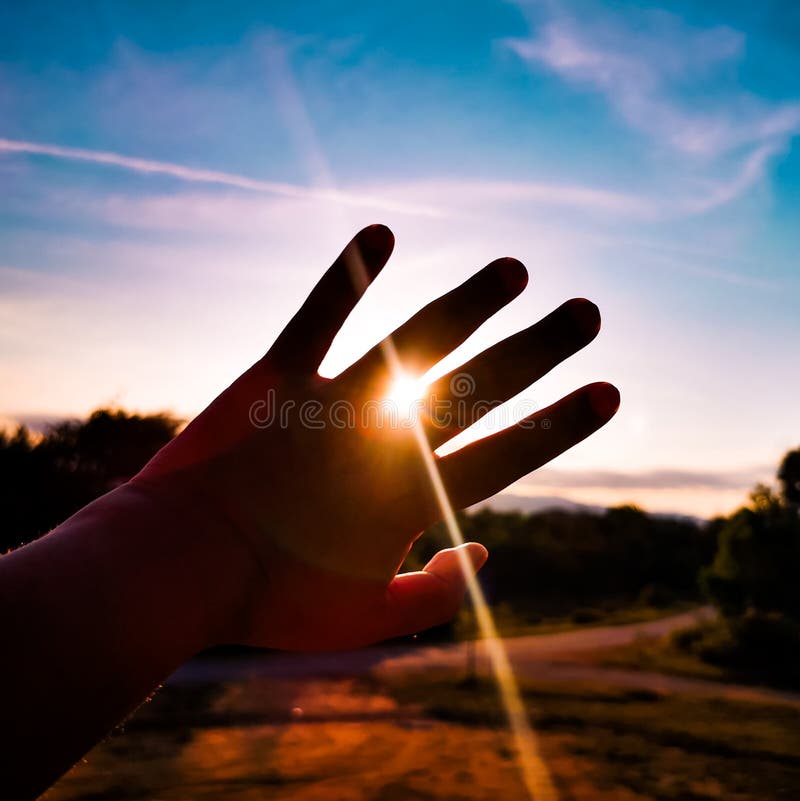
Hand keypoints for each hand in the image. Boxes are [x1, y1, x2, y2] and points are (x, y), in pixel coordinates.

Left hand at [132, 224, 618, 650]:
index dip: (562, 423)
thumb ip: (440, 596)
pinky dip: (351, 273)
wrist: (181, 568)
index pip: (509, 455)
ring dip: (471, 302)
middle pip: (478, 387)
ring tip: (515, 270)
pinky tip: (383, 233)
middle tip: (588, 311)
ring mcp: (334, 402)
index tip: (609, 390)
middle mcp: (386, 440)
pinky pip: (320, 314)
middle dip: (540, 349)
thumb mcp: (369, 621)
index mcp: (412, 499)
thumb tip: (489, 555)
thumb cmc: (272, 603)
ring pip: (416, 341)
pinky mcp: (278, 378)